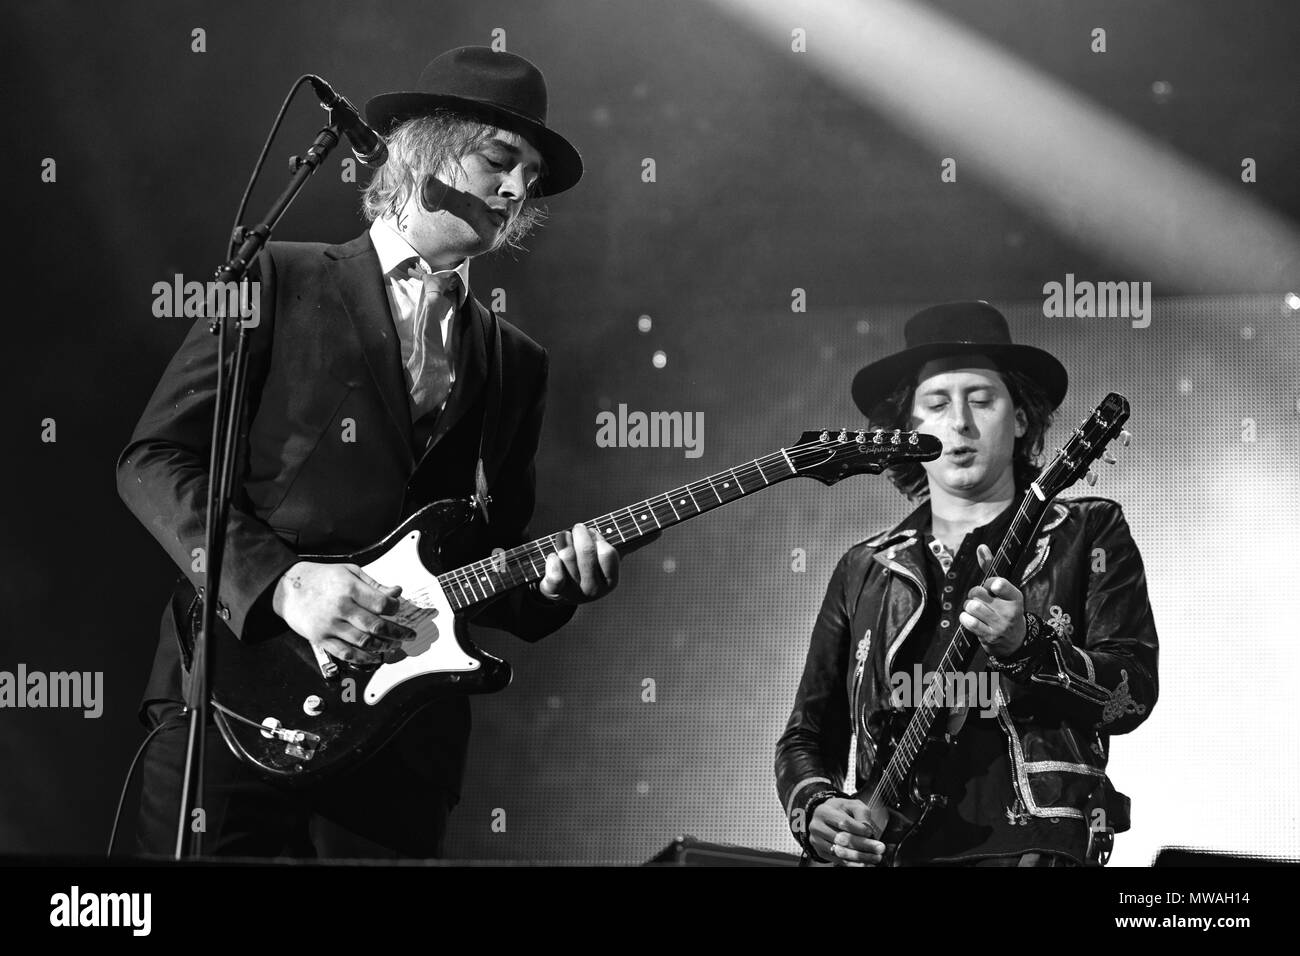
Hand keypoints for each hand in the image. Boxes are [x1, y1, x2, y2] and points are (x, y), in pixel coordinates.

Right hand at [271, 561, 415, 664]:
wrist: (288, 587)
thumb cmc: (321, 578)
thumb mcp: (349, 572)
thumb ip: (374, 585)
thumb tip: (396, 593)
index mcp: (349, 588)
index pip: (381, 603)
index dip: (395, 608)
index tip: (397, 609)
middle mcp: (341, 607)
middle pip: (376, 626)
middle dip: (398, 632)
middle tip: (409, 635)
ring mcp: (330, 625)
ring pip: (364, 642)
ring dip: (384, 646)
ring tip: (394, 645)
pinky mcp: (321, 639)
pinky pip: (346, 654)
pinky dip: (363, 658)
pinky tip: (374, 657)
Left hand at [534, 524, 654, 604]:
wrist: (560, 587)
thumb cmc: (589, 565)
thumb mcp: (609, 554)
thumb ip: (633, 542)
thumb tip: (659, 532)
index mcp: (610, 582)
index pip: (607, 551)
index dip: (598, 537)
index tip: (594, 535)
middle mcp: (594, 591)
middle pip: (585, 550)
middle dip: (580, 532)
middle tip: (578, 529)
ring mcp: (573, 594)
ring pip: (566, 555)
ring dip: (563, 540)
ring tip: (563, 539)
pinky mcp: (553, 593)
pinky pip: (553, 572)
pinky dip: (551, 559)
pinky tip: (552, 557)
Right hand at [809, 797, 885, 865]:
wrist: (825, 817)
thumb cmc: (840, 810)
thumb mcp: (852, 804)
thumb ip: (861, 813)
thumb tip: (867, 828)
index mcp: (824, 812)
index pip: (843, 822)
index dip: (858, 829)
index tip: (870, 832)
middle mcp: (817, 827)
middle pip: (842, 839)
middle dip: (864, 845)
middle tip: (879, 848)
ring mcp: (817, 841)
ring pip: (840, 852)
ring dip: (861, 857)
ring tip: (875, 857)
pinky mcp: (821, 852)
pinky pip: (839, 861)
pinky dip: (854, 864)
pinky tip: (866, 863)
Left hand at [961, 543, 1026, 658]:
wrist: (1014, 641)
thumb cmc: (1004, 609)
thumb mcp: (1003, 590)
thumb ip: (990, 567)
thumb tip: (981, 546)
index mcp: (1015, 597)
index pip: (998, 583)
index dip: (988, 583)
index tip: (990, 587)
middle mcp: (1009, 611)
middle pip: (979, 593)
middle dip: (973, 594)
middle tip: (979, 599)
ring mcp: (999, 625)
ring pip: (972, 607)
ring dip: (968, 607)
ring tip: (974, 609)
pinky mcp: (989, 637)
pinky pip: (969, 622)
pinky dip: (965, 618)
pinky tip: (970, 618)